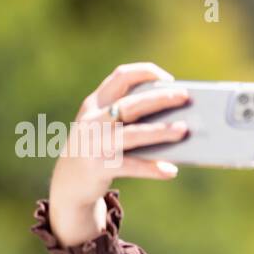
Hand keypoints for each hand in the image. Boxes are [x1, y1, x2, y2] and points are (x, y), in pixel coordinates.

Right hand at [47, 62, 191, 245]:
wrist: (69, 181)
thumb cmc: (99, 147)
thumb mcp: (105, 125)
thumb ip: (129, 117)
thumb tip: (176, 117)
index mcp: (96, 103)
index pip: (121, 77)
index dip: (145, 73)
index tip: (169, 79)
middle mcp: (93, 120)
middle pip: (130, 104)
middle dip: (159, 98)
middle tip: (184, 96)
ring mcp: (94, 144)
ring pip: (133, 134)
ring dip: (160, 131)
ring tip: (183, 130)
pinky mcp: (99, 167)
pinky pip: (131, 167)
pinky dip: (152, 169)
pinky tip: (171, 170)